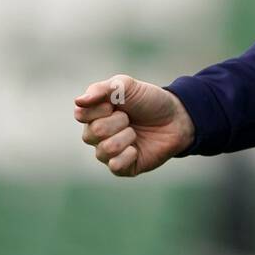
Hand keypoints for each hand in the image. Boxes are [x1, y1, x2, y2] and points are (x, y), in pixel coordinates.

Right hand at [73, 75, 194, 176]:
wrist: (176, 117)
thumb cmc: (149, 100)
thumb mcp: (127, 86)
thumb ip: (102, 89)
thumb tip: (78, 101)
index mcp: (93, 114)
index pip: (81, 114)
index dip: (102, 108)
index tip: (117, 102)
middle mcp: (96, 135)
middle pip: (92, 133)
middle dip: (118, 121)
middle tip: (130, 117)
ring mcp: (108, 152)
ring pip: (105, 150)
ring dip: (126, 136)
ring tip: (135, 131)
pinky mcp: (122, 168)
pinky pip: (115, 166)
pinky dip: (129, 154)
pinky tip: (137, 148)